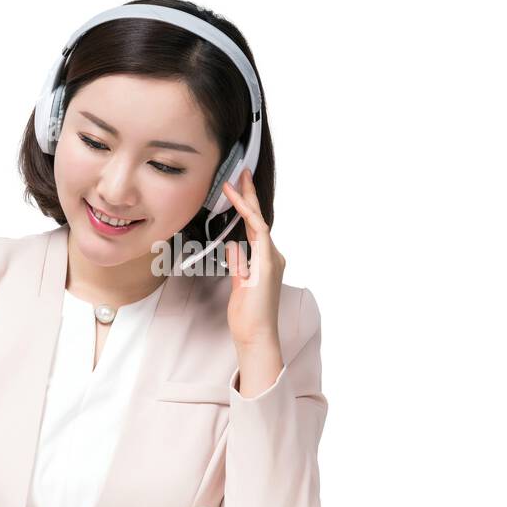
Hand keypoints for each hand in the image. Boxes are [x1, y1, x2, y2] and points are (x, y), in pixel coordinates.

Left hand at [221, 166, 283, 349]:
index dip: (246, 206)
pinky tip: (238, 202)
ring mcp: (271, 258)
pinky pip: (258, 232)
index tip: (237, 188)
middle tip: (243, 172)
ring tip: (237, 180)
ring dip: (247, 199)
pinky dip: (248, 215)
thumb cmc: (248, 315)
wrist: (256, 334)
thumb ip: (239, 265)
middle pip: (259, 218)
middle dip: (250, 194)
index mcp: (266, 260)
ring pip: (258, 220)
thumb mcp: (239, 285)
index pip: (254, 227)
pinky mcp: (267, 263)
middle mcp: (272, 255)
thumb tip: (234, 246)